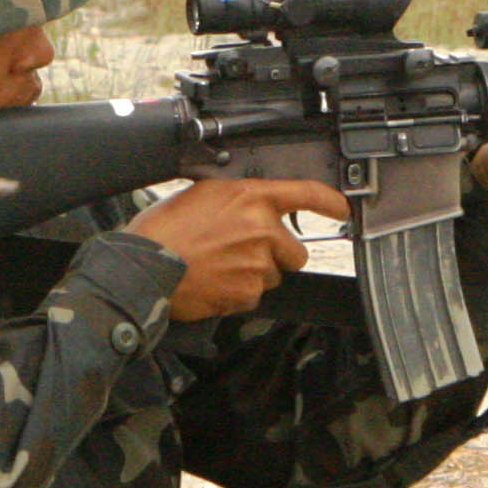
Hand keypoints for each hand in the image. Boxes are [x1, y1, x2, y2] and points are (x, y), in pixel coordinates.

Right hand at [129, 178, 348, 321]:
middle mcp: (260, 227)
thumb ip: (236, 198)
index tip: (342, 207)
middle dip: (276, 255)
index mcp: (248, 196)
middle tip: (242, 253)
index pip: (305, 193)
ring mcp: (256, 262)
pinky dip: (238, 293)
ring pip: (274, 275)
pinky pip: (255, 295)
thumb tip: (251, 203)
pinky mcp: (248, 292)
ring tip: (219, 267)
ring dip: (254, 274)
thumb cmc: (162, 232)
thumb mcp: (199, 195)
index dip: (330, 201)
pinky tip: (214, 282)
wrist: (144, 269)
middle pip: (295, 250)